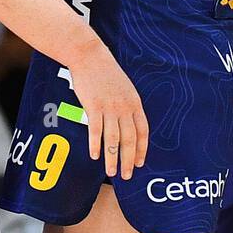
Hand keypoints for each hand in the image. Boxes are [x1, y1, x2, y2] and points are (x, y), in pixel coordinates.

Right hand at [71, 45, 148, 179]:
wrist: (90, 56)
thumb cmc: (106, 72)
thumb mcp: (124, 88)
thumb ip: (127, 106)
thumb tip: (127, 125)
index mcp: (135, 102)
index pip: (143, 131)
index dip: (142, 149)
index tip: (140, 163)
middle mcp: (124, 107)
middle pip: (129, 139)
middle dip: (128, 160)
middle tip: (127, 175)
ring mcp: (109, 107)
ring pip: (113, 139)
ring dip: (112, 158)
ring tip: (111, 172)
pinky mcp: (93, 106)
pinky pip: (96, 130)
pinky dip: (95, 145)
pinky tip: (95, 156)